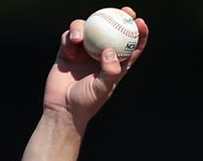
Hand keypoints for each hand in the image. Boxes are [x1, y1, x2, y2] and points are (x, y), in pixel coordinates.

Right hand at [44, 8, 147, 127]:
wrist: (62, 109)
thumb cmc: (86, 103)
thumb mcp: (102, 89)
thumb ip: (110, 71)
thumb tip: (110, 51)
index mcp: (115, 64)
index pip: (131, 47)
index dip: (139, 33)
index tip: (140, 22)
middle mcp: (100, 55)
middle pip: (112, 30)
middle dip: (119, 17)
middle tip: (124, 10)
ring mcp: (83, 51)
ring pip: (88, 28)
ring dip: (85, 26)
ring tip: (79, 39)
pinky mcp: (67, 51)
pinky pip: (69, 36)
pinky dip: (70, 37)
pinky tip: (70, 47)